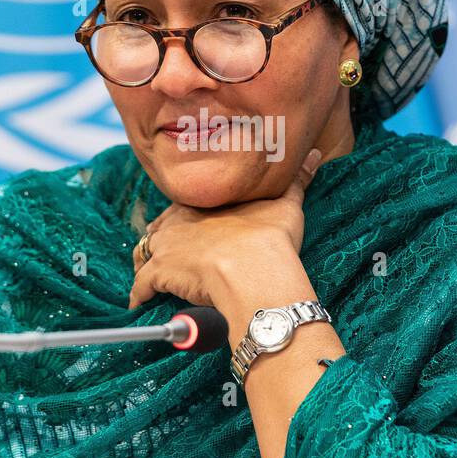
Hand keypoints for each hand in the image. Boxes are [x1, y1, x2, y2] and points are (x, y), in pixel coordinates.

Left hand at [127, 147, 323, 310]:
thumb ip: (297, 179)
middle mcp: (177, 222)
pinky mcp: (159, 276)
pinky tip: (140, 303)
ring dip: (145, 264)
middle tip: (168, 253)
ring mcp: (165, 249)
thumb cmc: (269, 238)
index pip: (181, 207)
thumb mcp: (286, 204)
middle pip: (158, 229)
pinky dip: (139, 293)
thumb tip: (317, 154)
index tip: (186, 228)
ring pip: (143, 253)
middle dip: (160, 240)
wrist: (254, 271)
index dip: (182, 219)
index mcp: (202, 203)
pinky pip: (140, 285)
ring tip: (150, 275)